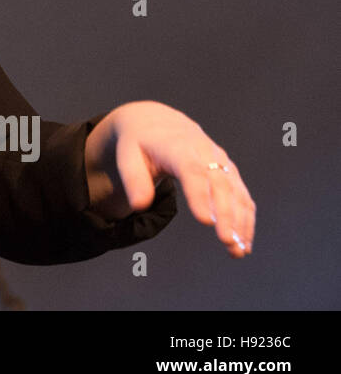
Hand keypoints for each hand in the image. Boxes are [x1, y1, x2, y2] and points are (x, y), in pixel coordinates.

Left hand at [83, 100, 255, 257]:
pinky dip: (245, 219)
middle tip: (227, 242)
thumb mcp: (128, 155)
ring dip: (240, 221)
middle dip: (226, 214)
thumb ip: (134, 179)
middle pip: (219, 184)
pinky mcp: (229, 172)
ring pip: (236, 192)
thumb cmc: (140, 143)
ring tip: (238, 251)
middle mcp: (204, 152)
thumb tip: (139, 206)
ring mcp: (220, 162)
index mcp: (177, 146)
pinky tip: (244, 242)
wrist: (157, 122)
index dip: (200, 195)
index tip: (207, 221)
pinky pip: (242, 196)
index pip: (191, 171)